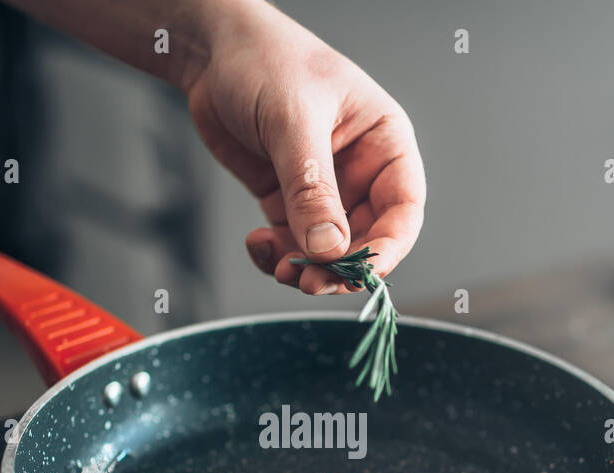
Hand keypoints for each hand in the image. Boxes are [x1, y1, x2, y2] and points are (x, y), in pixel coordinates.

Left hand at [183, 4, 425, 294]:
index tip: (360, 272)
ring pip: (328, 249)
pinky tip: (258, 245)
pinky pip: (293, 243)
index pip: (403, 208)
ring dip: (306, 268)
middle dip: (338, 266)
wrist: (211, 51)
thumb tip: (329, 247)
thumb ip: (311, 188)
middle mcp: (359, 170)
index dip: (388, 247)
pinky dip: (278, 255)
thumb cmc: (264, 60)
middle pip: (366, 238)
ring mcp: (324, 188)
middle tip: (308, 280)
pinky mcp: (288, 199)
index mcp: (383, 142)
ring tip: (279, 267)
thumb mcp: (292, 121)